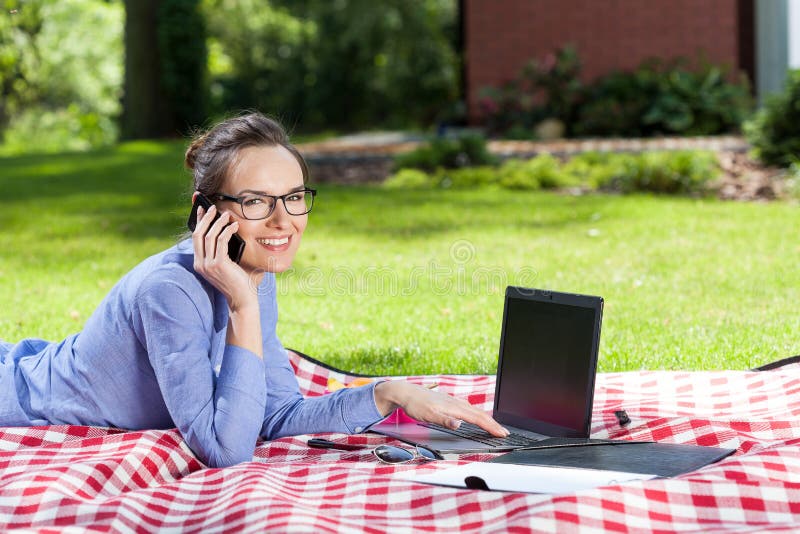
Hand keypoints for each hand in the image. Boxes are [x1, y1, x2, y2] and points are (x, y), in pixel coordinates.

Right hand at [192, 204, 254, 311]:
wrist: (243, 299)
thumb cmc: (239, 281)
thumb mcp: (227, 263)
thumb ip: (224, 249)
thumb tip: (227, 228)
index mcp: (200, 263)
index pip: (195, 238)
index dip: (198, 221)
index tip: (201, 208)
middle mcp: (201, 264)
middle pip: (198, 234)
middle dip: (205, 218)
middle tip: (213, 207)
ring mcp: (208, 265)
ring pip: (210, 236)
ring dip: (219, 222)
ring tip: (227, 214)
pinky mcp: (219, 264)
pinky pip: (222, 241)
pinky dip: (228, 231)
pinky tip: (235, 226)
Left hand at [374, 381, 508, 437]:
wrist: (406, 392)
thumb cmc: (416, 405)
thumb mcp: (428, 416)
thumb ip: (444, 421)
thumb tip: (459, 424)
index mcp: (454, 408)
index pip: (477, 418)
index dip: (491, 427)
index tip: (502, 434)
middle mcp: (456, 403)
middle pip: (480, 414)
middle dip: (493, 424)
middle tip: (505, 433)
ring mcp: (453, 402)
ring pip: (475, 411)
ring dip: (487, 419)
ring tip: (495, 427)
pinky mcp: (450, 402)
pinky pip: (468, 409)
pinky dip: (477, 415)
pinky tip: (476, 417)